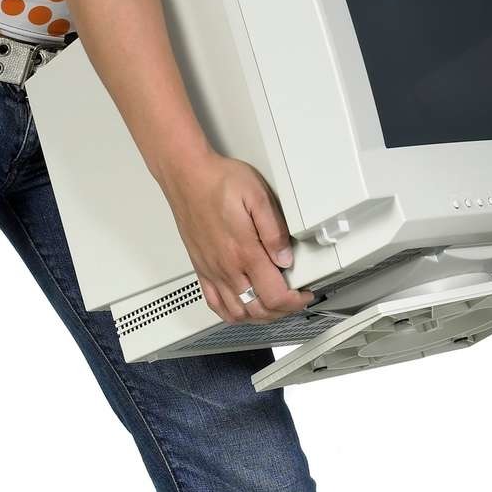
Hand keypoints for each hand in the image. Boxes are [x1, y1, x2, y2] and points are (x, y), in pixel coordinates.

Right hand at [155, 150, 315, 324]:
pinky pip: (215, 304)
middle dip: (282, 311)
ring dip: (259, 316)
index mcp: (243, 251)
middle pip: (258, 310)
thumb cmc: (218, 181)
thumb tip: (285, 257)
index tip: (304, 294)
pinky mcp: (201, 268)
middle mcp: (226, 267)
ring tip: (273, 304)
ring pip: (237, 313)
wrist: (186, 176)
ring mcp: (212, 270)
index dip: (295, 302)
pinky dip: (232, 313)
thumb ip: (274, 230)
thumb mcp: (257, 196)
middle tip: (294, 299)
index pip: (274, 296)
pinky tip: (242, 305)